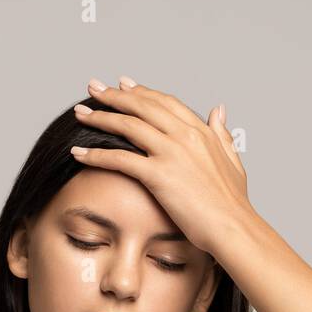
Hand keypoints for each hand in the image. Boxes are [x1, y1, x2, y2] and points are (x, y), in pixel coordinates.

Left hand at [70, 76, 251, 256]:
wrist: (233, 227)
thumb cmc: (232, 203)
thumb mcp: (232, 160)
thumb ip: (222, 133)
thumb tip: (218, 109)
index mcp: (201, 131)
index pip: (164, 102)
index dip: (141, 92)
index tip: (122, 84)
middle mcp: (185, 135)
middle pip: (142, 106)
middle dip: (113, 95)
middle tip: (92, 88)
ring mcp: (171, 153)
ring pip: (127, 125)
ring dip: (99, 117)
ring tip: (79, 114)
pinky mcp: (158, 175)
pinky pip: (119, 159)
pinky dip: (95, 154)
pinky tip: (77, 153)